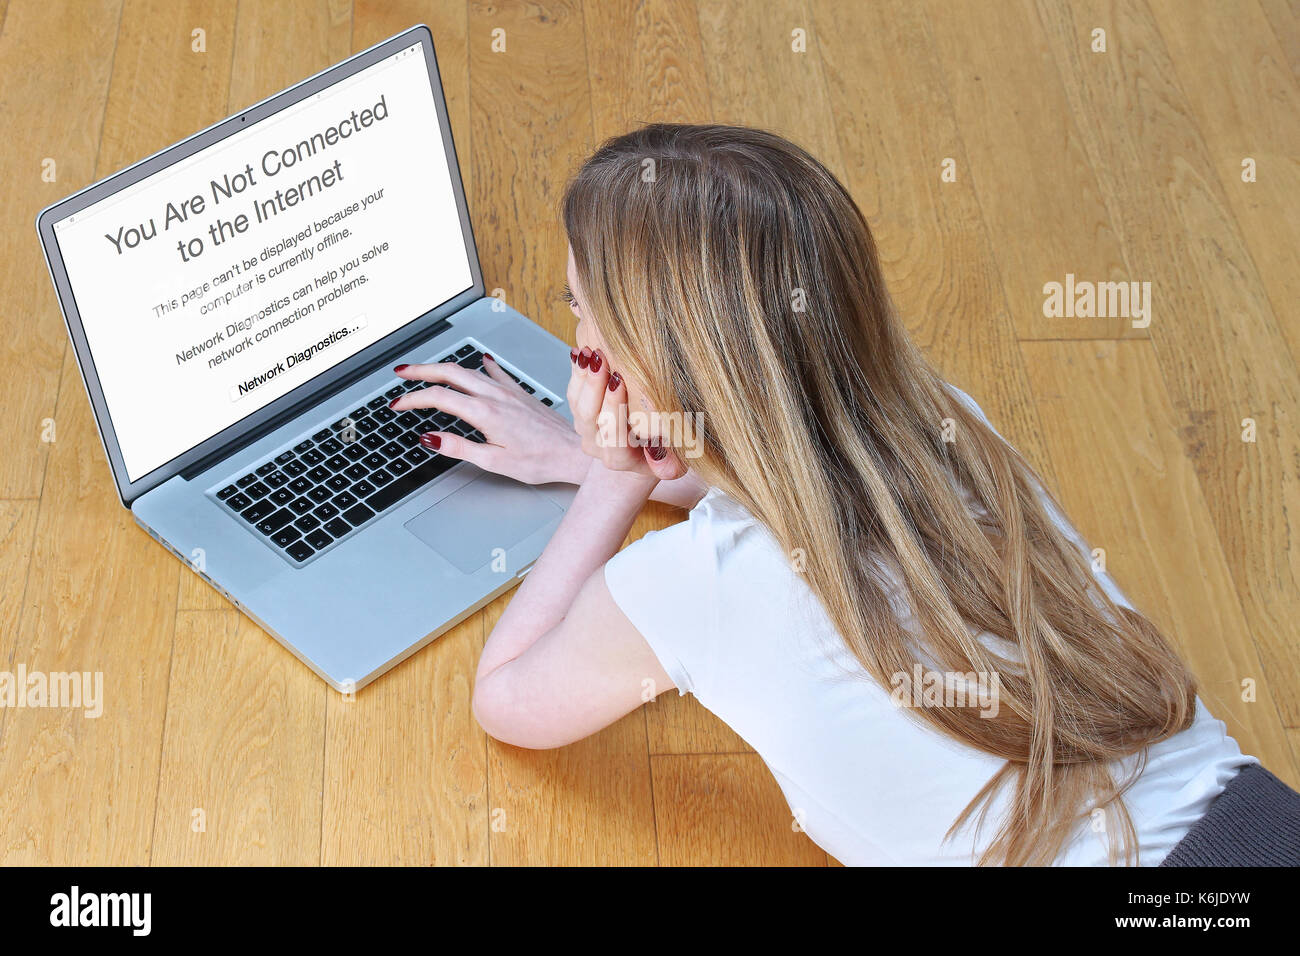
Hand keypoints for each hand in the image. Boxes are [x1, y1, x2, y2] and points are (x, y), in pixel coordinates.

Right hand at [390, 356, 586, 484]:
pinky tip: (480, 359)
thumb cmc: (541, 461)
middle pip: (449, 372)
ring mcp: (509, 391)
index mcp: (485, 413)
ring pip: (469, 370)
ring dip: (444, 367)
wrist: (574, 452)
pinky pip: (496, 372)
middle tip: (401, 374)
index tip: (398, 405)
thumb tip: (430, 438)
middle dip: (421, 371)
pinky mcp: (520, 393)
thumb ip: (459, 447)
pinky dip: (481, 365)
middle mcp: (496, 396)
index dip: (413, 398)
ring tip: (427, 370)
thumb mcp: (494, 462)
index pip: (439, 397)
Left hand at [567, 346, 686, 481]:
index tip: (619, 383)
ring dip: (584, 376)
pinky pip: (572, 393)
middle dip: (595, 386)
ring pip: (578, 404)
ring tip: (592, 353)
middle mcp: (599, 446)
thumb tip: (669, 469)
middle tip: (603, 361)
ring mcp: (587, 430)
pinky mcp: (580, 414)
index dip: (613, 409)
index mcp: (621, 459)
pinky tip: (582, 354)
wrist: (645, 448)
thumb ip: (672, 464)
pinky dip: (577, 372)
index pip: (613, 438)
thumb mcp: (676, 460)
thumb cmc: (663, 449)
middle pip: (589, 418)